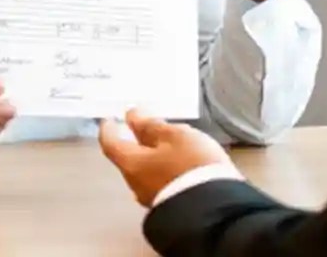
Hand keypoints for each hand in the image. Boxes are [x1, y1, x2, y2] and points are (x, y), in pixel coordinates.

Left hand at [98, 108, 233, 207]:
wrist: (217, 209)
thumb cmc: (193, 166)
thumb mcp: (174, 136)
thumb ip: (151, 126)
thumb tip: (132, 116)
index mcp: (132, 163)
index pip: (110, 143)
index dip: (109, 129)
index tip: (109, 120)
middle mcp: (136, 184)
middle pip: (129, 159)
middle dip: (135, 142)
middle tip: (141, 127)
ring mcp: (152, 198)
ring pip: (146, 172)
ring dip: (152, 157)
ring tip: (166, 144)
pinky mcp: (171, 206)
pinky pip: (162, 183)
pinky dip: (165, 170)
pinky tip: (179, 165)